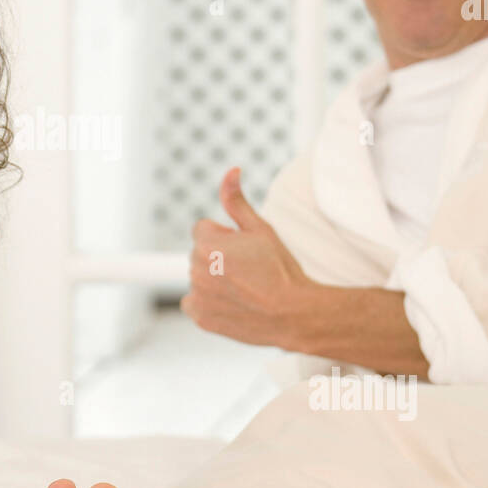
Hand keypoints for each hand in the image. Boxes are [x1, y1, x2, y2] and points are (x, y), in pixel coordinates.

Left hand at [180, 166, 314, 346]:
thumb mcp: (260, 229)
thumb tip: (231, 170)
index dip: (226, 236)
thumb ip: (236, 200)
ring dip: (213, 280)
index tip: (244, 250)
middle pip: (199, 253)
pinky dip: (208, 303)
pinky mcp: (200, 317)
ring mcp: (197, 295)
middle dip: (218, 257)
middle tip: (248, 271)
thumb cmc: (280, 269)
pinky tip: (232, 304)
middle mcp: (196, 269)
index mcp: (206, 243)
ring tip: (244, 289)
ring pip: (199, 277)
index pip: (202, 229)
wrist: (293, 313)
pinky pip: (194, 303)